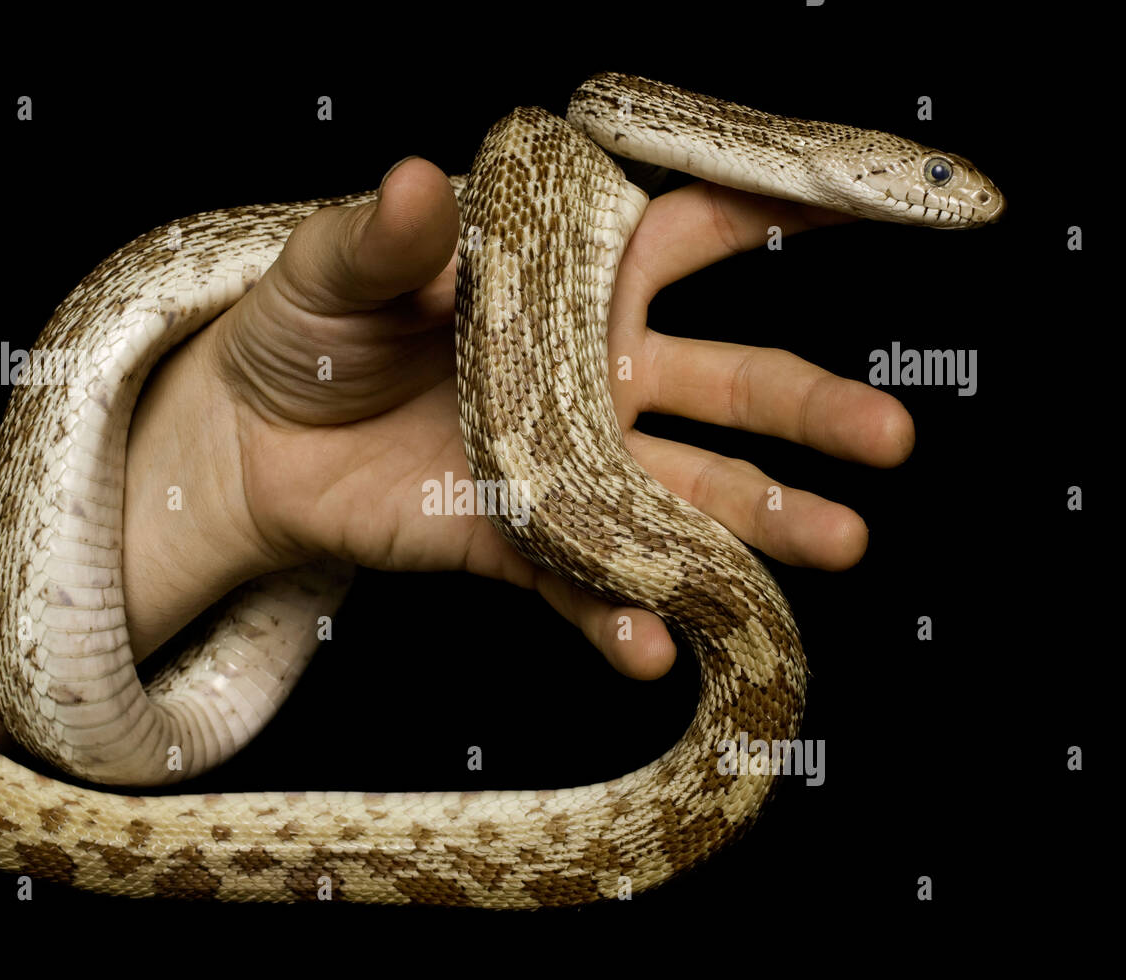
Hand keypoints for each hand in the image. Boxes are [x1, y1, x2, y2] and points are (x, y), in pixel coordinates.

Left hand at [139, 158, 913, 679]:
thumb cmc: (301, 331)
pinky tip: (657, 640)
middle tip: (888, 436)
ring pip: (682, 493)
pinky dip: (618, 611)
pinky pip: (581, 580)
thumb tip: (419, 182)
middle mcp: (586, 378)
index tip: (855, 221)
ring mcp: (562, 465)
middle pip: (723, 383)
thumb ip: (388, 238)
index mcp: (560, 287)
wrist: (247, 444)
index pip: (682, 242)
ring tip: (839, 543)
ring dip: (759, 521)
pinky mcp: (515, 538)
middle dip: (808, 408)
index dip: (768, 225)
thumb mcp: (333, 268)